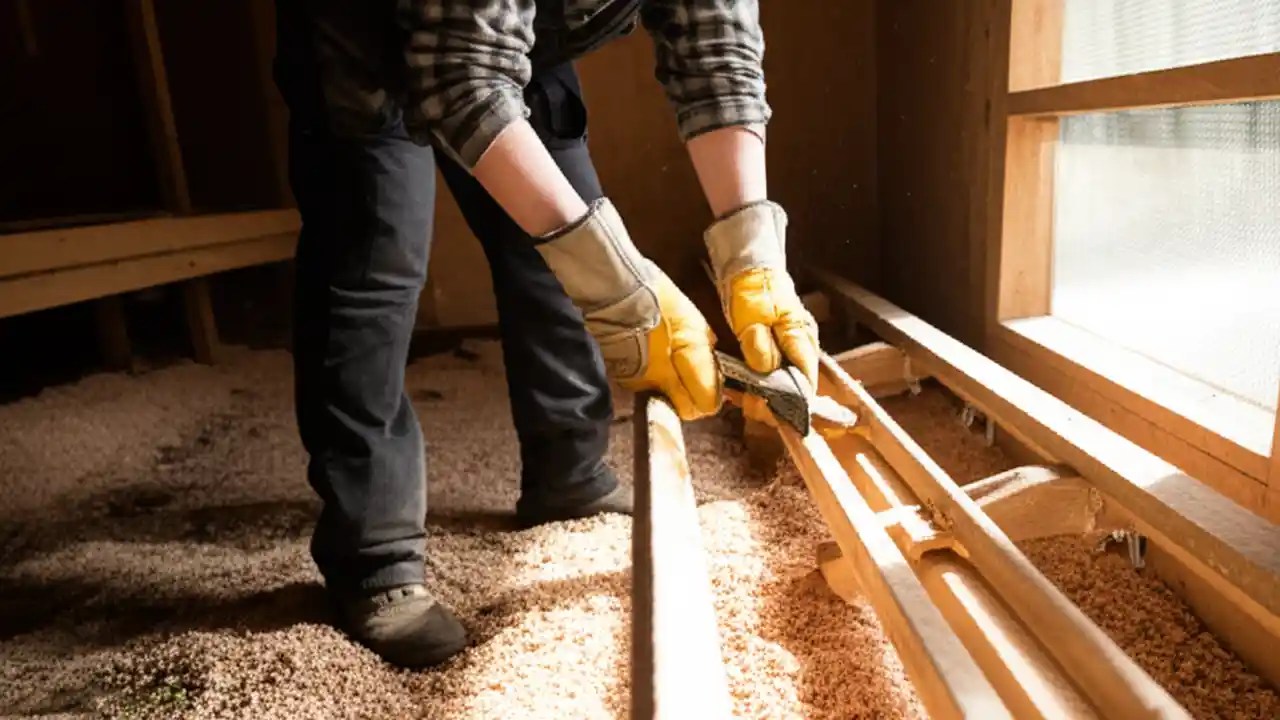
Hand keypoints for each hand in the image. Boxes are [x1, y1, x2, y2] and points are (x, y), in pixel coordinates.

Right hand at [535, 199, 721, 420]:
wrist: (613, 291)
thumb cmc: (657, 298)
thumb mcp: (692, 318)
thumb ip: (705, 348)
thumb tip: (712, 368)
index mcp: (685, 360)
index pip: (707, 402)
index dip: (712, 396)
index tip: (711, 384)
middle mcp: (663, 379)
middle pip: (687, 411)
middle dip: (694, 400)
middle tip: (693, 379)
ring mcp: (640, 382)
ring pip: (667, 404)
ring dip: (673, 393)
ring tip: (670, 368)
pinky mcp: (624, 379)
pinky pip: (648, 391)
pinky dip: (654, 384)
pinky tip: (652, 364)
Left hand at [704, 201, 819, 390]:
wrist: (749, 266)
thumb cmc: (752, 288)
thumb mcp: (751, 315)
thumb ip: (759, 343)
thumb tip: (766, 369)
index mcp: (801, 336)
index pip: (806, 379)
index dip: (790, 400)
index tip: (768, 409)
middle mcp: (803, 344)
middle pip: (798, 383)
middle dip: (776, 400)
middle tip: (749, 406)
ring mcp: (794, 344)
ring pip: (787, 379)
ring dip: (767, 393)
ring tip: (744, 399)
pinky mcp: (782, 344)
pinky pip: (778, 369)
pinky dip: (763, 381)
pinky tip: (746, 387)